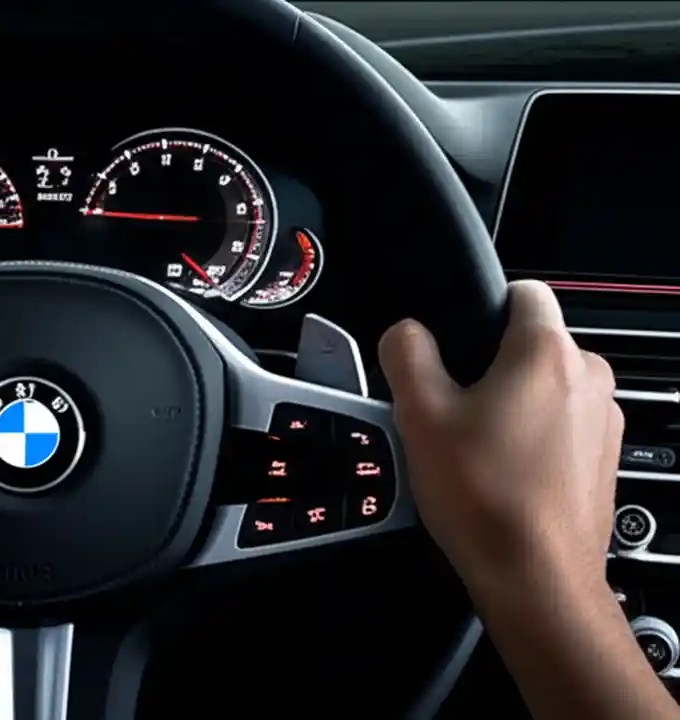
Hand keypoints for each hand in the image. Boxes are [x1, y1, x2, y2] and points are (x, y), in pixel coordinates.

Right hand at [378, 280, 621, 600]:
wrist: (536, 578)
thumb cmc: (483, 496)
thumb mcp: (419, 415)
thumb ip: (406, 355)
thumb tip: (407, 332)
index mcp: (547, 352)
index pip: (524, 291)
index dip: (483, 308)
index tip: (455, 345)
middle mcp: (589, 377)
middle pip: (531, 345)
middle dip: (490, 367)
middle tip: (450, 410)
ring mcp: (604, 420)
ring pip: (545, 388)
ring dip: (511, 405)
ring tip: (472, 450)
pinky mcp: (604, 458)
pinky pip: (560, 426)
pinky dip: (532, 439)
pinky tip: (500, 475)